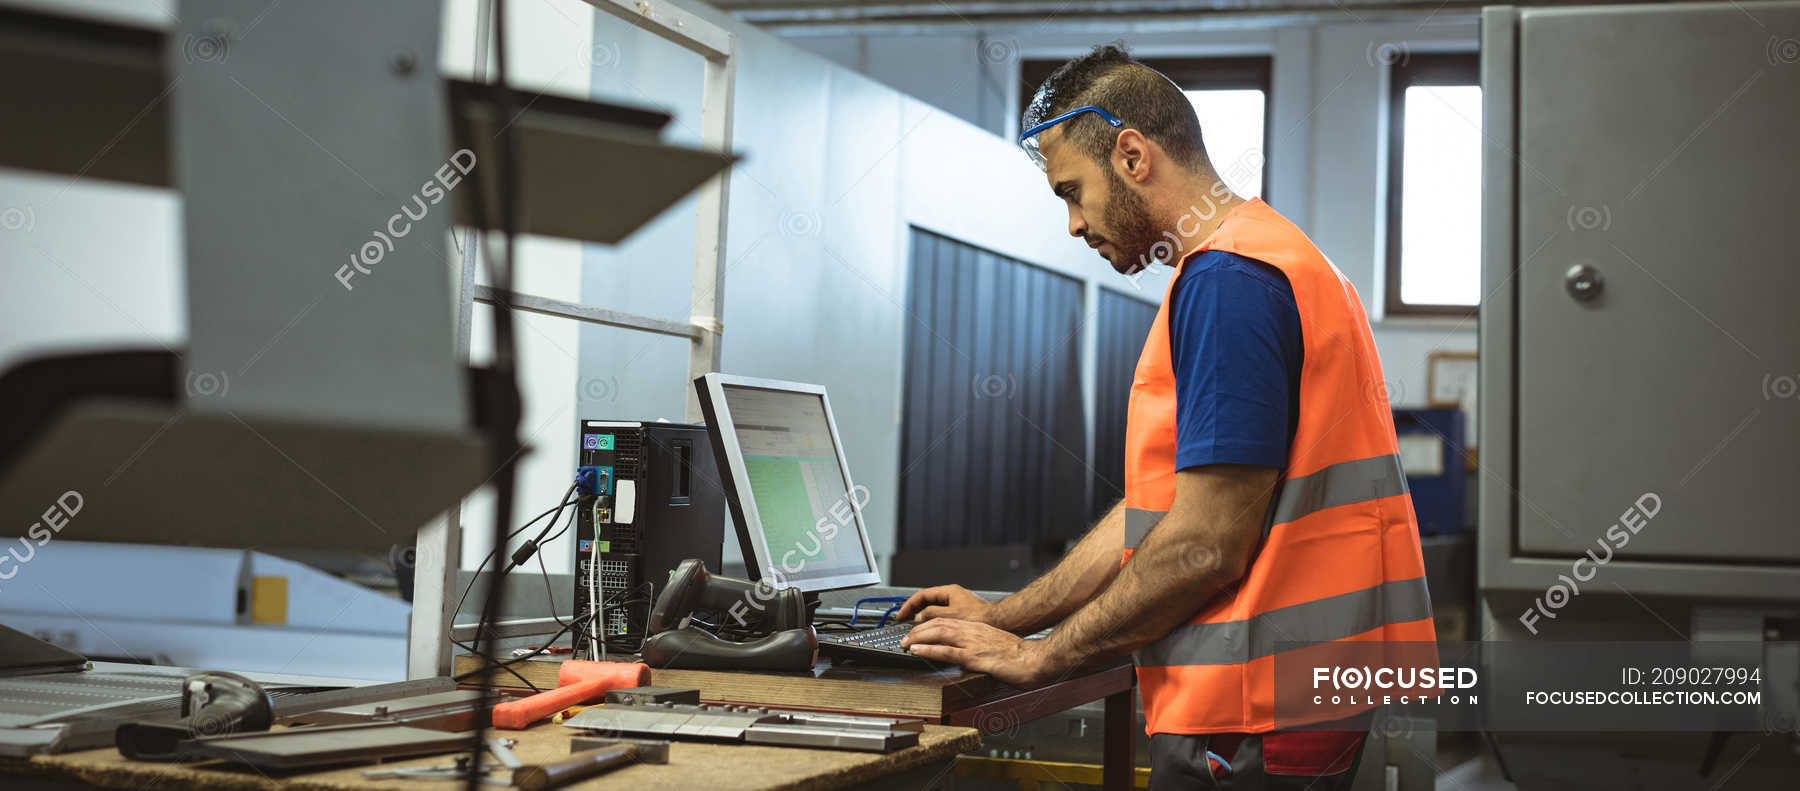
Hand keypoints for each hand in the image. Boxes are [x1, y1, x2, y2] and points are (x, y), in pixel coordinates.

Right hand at [894, 584, 995, 624]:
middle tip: (904, 620)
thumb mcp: (951, 615)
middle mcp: (952, 596)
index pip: (922, 595)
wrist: (999, 621)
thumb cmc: (981, 615)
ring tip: (914, 627)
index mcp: (949, 591)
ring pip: (933, 609)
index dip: (908, 605)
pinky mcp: (960, 613)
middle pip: (926, 601)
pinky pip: (941, 616)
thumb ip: (932, 614)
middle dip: (913, 611)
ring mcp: (956, 604)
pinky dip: (932, 622)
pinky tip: (930, 631)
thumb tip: (919, 617)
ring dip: (922, 617)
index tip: (901, 614)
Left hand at [900, 618, 1057, 687]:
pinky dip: (928, 649)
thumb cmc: (1021, 656)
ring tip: (904, 642)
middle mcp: (973, 632)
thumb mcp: (997, 646)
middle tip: (904, 636)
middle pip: (939, 624)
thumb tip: (970, 655)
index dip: (929, 624)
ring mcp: (973, 643)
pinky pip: (946, 651)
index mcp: (978, 629)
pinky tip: (917, 650)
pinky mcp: (974, 657)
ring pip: (938, 634)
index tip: (918, 630)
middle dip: (918, 629)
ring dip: (918, 637)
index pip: (948, 621)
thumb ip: (982, 647)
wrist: (1036, 659)